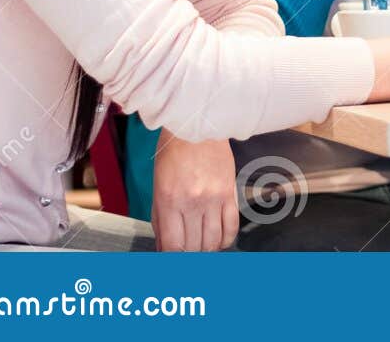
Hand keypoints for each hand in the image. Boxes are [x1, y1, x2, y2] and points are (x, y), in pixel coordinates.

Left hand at [151, 134, 239, 251]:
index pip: (173, 247)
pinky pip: (231, 226)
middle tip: (186, 253)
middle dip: (189, 255)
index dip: (173, 260)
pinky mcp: (229, 193)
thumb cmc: (173, 154)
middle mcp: (192, 203)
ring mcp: (213, 199)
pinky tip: (219, 240)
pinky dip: (225, 239)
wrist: (197, 127)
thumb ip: (160, 220)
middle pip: (194, 247)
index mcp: (169, 202)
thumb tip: (164, 247)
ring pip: (213, 241)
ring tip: (202, 247)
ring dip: (207, 249)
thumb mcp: (157, 188)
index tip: (173, 261)